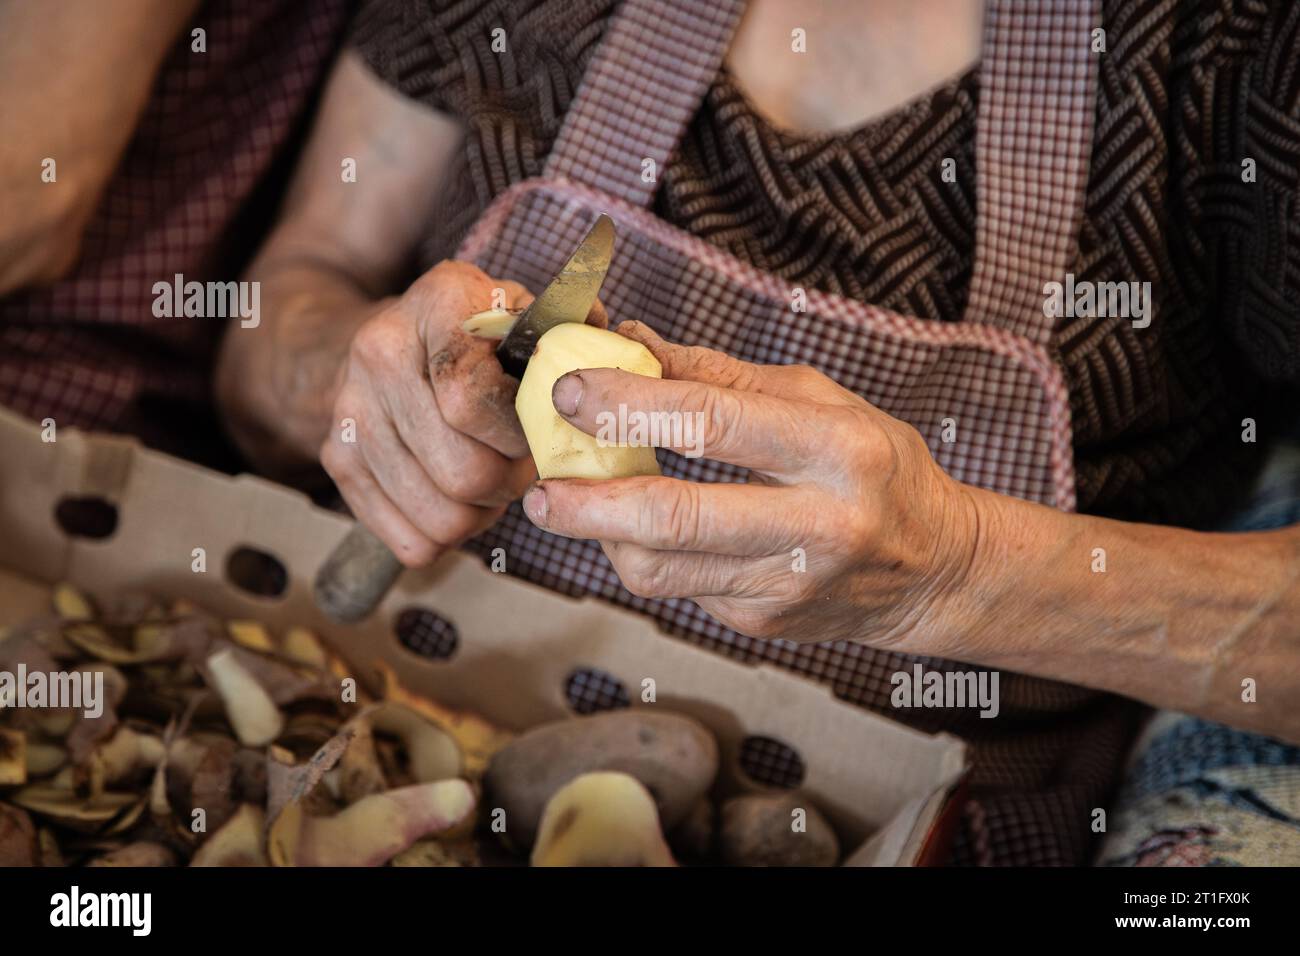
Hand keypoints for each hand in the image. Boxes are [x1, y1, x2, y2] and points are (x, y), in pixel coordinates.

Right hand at [321, 260, 605, 566]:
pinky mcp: (338, 460)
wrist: (385, 340)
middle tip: (520, 466)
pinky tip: (458, 500)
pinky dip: (447, 536)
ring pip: (440, 515)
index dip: (515, 435)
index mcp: (436, 305)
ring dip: (482, 514)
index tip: (537, 434)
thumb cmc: (477, 334)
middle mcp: (380, 353)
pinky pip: (410, 540)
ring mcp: (349, 410)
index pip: (469, 398)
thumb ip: (570, 328)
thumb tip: (603, 341)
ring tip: (492, 482)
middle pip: (460, 470)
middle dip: (507, 482)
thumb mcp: (523, 311)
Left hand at [519, 322, 980, 648]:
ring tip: (570, 501)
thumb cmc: (873, 466)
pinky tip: (640, 527)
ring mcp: (788, 586)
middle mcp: (818, 525)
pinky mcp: (763, 625)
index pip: (714, 422)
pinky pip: (679, 587)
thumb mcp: (817, 399)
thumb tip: (628, 342)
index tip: (569, 391)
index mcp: (837, 450)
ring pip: (662, 568)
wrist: (932, 569)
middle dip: (591, 502)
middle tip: (539, 486)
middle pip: (677, 516)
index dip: (629, 406)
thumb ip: (719, 374)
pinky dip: (645, 552)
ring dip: (601, 533)